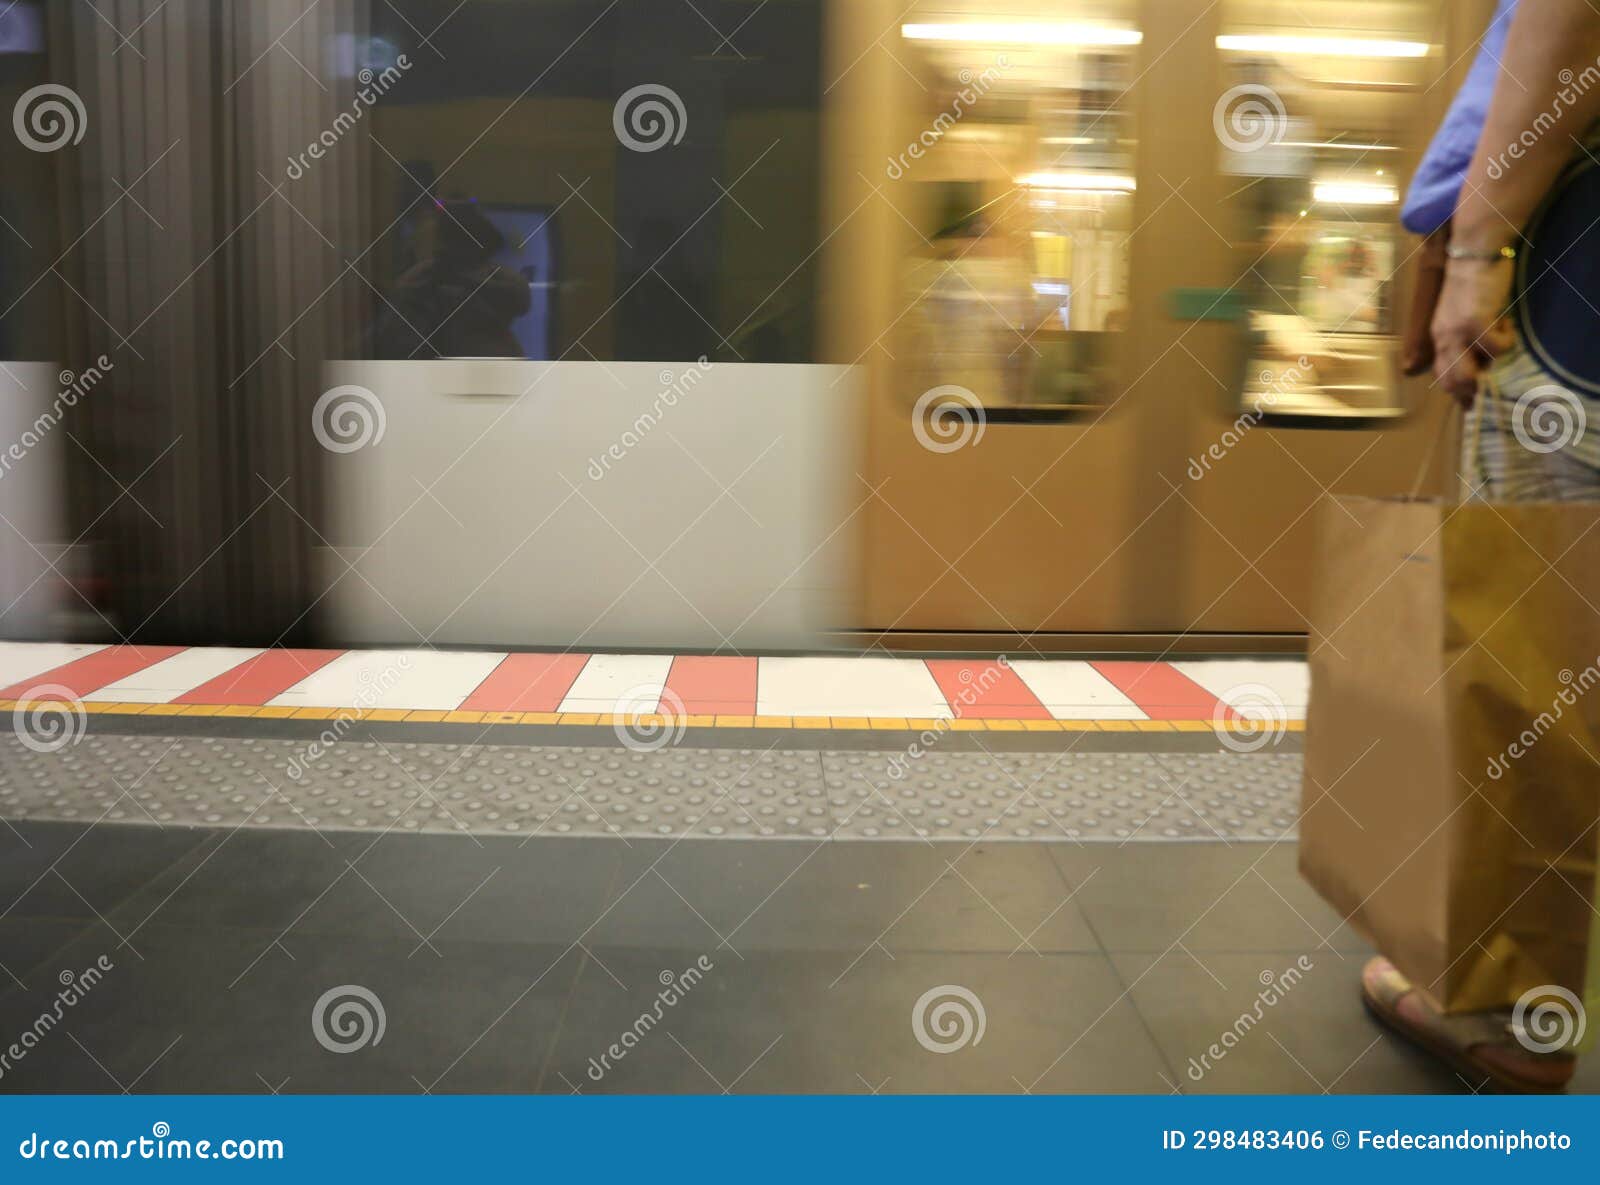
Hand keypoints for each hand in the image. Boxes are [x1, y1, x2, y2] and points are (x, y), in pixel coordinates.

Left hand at [1431, 257, 1516, 405]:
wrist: (1474, 251)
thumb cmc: (1472, 280)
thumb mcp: (1462, 312)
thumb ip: (1465, 334)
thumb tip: (1483, 358)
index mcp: (1438, 335)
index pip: (1441, 373)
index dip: (1455, 391)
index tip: (1468, 403)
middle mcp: (1443, 337)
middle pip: (1450, 381)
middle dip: (1469, 392)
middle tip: (1487, 390)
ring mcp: (1457, 332)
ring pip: (1467, 374)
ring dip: (1489, 368)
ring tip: (1500, 347)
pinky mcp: (1476, 322)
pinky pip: (1496, 348)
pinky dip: (1507, 340)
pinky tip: (1507, 323)